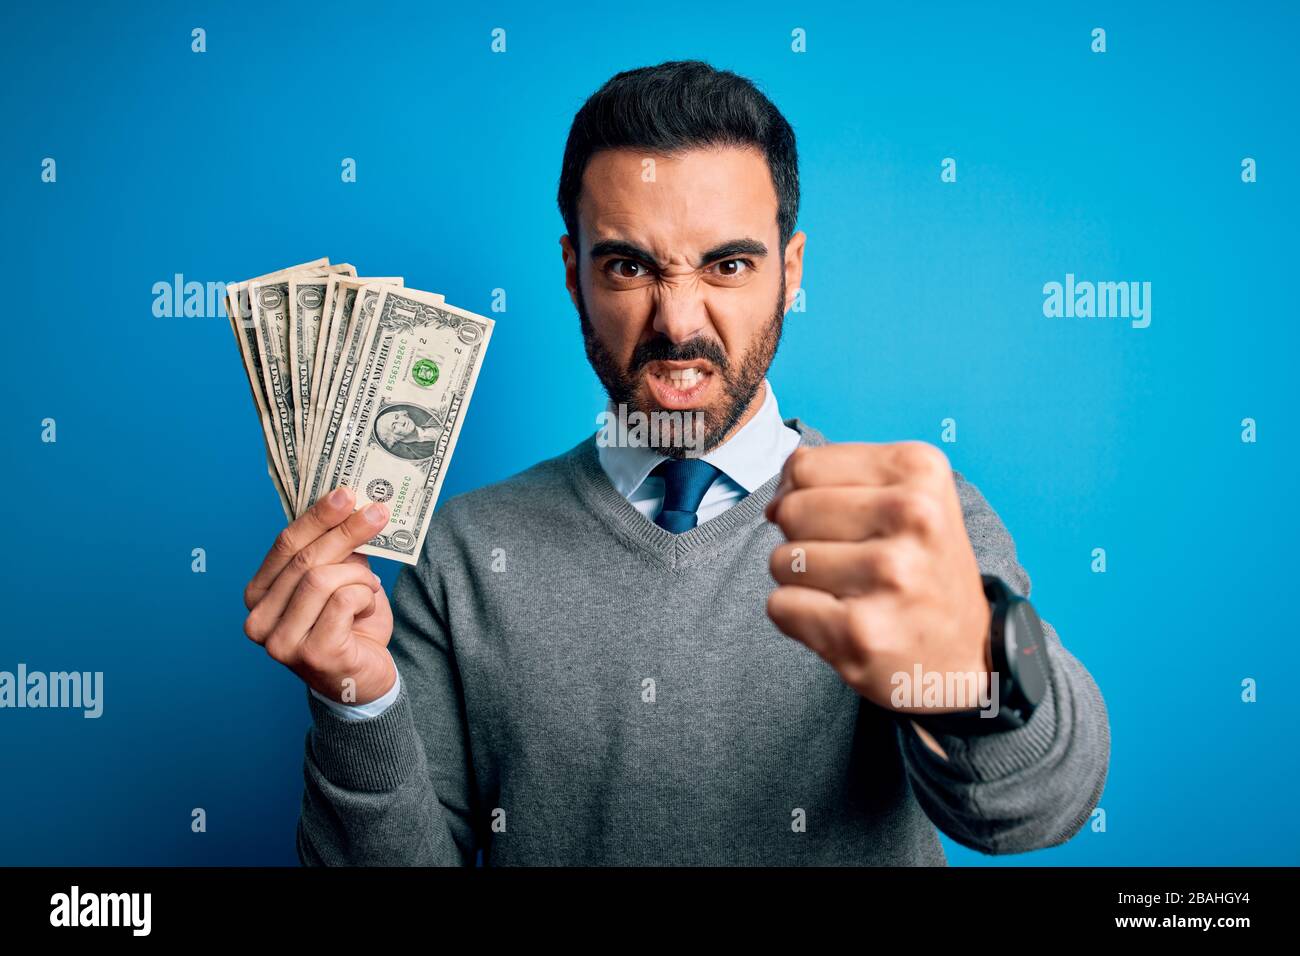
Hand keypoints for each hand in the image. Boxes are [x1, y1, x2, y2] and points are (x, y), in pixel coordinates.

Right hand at [242, 487, 395, 704]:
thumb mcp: (339, 581)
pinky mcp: (311, 654)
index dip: (317, 516)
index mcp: (259, 597)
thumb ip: (334, 552)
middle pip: (304, 560)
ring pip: (323, 579)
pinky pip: (344, 601)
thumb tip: (351, 506)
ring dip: (358, 575)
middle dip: (346, 531)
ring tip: (370, 586)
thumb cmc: (350, 628)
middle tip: (378, 512)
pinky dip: (364, 597)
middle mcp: (259, 621)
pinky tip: (367, 609)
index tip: (346, 493)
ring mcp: (281, 641)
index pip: (285, 546)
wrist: (364, 683)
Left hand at [764, 442, 992, 714]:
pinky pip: (780, 606)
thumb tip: (773, 501)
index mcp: (920, 470)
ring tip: (850, 593)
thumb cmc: (924, 567)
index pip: (804, 466)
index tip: (835, 520)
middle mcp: (912, 516)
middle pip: (791, 511)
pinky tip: (842, 621)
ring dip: (802, 581)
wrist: (971, 653)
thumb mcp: (905, 496)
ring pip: (781, 560)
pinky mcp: (862, 630)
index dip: (799, 494)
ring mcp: (888, 574)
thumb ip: (834, 476)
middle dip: (802, 539)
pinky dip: (798, 617)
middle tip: (849, 562)